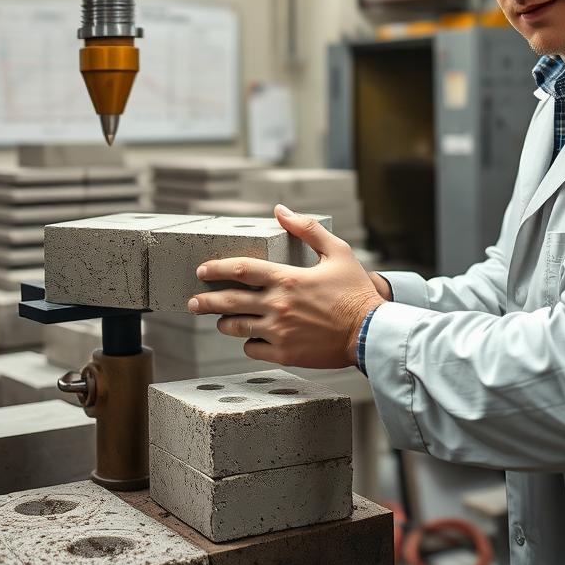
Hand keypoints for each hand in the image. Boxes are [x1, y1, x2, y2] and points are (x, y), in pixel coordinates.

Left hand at [187, 205, 385, 368]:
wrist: (371, 332)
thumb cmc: (356, 291)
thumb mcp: (337, 251)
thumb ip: (306, 229)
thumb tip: (280, 210)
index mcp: (287, 279)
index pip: (241, 270)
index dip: (217, 268)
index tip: (202, 270)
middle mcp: (278, 305)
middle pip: (228, 302)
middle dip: (205, 301)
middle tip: (193, 302)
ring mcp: (279, 332)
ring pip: (236, 328)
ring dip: (225, 323)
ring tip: (222, 321)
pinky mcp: (285, 354)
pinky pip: (253, 349)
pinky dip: (249, 343)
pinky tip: (253, 337)